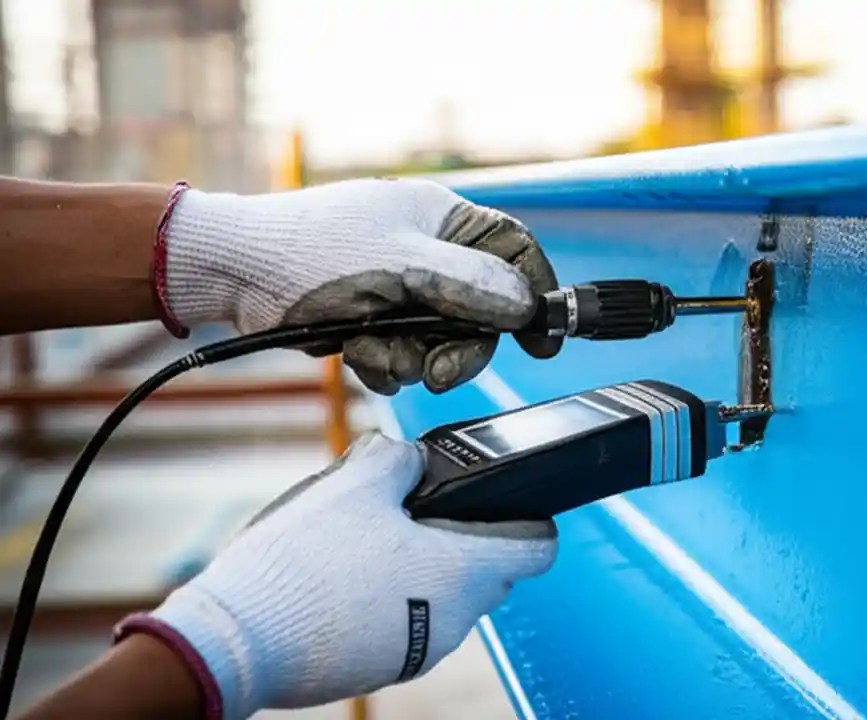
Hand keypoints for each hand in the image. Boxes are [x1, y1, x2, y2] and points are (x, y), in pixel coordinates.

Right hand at [115, 433, 556, 718]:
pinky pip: (407, 626)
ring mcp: (419, 651)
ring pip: (445, 600)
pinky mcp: (382, 669)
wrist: (240, 637)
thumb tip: (410, 455)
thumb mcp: (355, 485)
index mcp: (463, 572)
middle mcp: (454, 621)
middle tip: (413, 513)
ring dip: (422, 571)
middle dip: (463, 540)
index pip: (538, 549)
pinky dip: (391, 602)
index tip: (509, 506)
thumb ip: (397, 460)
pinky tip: (345, 581)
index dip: (529, 520)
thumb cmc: (306, 560)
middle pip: (488, 573)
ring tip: (368, 545)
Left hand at [162, 178, 561, 393]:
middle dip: (460, 348)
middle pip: (481, 311)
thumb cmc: (311, 252)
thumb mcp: (401, 266)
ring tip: (374, 351)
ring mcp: (399, 287)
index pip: (513, 251)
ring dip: (412, 358)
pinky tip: (356, 355)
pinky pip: (405, 355)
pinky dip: (384, 364)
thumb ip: (469, 285)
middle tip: (441, 372)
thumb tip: (524, 302)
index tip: (542, 341)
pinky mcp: (373, 320)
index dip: (534, 294)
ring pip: (441, 341)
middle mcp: (428, 251)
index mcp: (443, 219)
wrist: (232, 274)